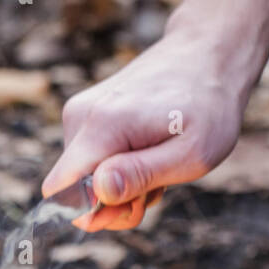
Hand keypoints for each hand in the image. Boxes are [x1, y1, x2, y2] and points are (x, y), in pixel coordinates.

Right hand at [41, 32, 248, 231]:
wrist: (206, 55)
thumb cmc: (208, 107)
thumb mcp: (191, 153)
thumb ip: (141, 175)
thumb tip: (98, 193)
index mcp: (103, 126)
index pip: (60, 190)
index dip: (93, 214)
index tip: (133, 205)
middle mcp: (80, 117)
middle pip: (74, 192)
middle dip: (116, 203)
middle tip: (158, 184)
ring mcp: (81, 114)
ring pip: (85, 180)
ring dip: (124, 187)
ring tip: (159, 162)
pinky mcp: (87, 116)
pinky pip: (93, 163)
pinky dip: (123, 170)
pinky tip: (150, 153)